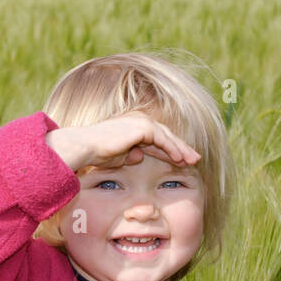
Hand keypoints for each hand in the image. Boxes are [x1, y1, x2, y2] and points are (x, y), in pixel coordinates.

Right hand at [44, 111, 200, 174]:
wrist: (86, 147)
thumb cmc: (96, 153)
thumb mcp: (117, 156)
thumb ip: (129, 155)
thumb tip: (139, 156)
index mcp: (133, 126)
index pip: (157, 138)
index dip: (169, 150)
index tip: (181, 161)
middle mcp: (138, 120)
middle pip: (166, 135)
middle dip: (181, 147)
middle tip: (194, 159)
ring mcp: (141, 121)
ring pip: (167, 136)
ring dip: (180, 149)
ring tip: (191, 161)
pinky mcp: (142, 127)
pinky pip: (162, 139)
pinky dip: (172, 149)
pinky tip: (179, 159)